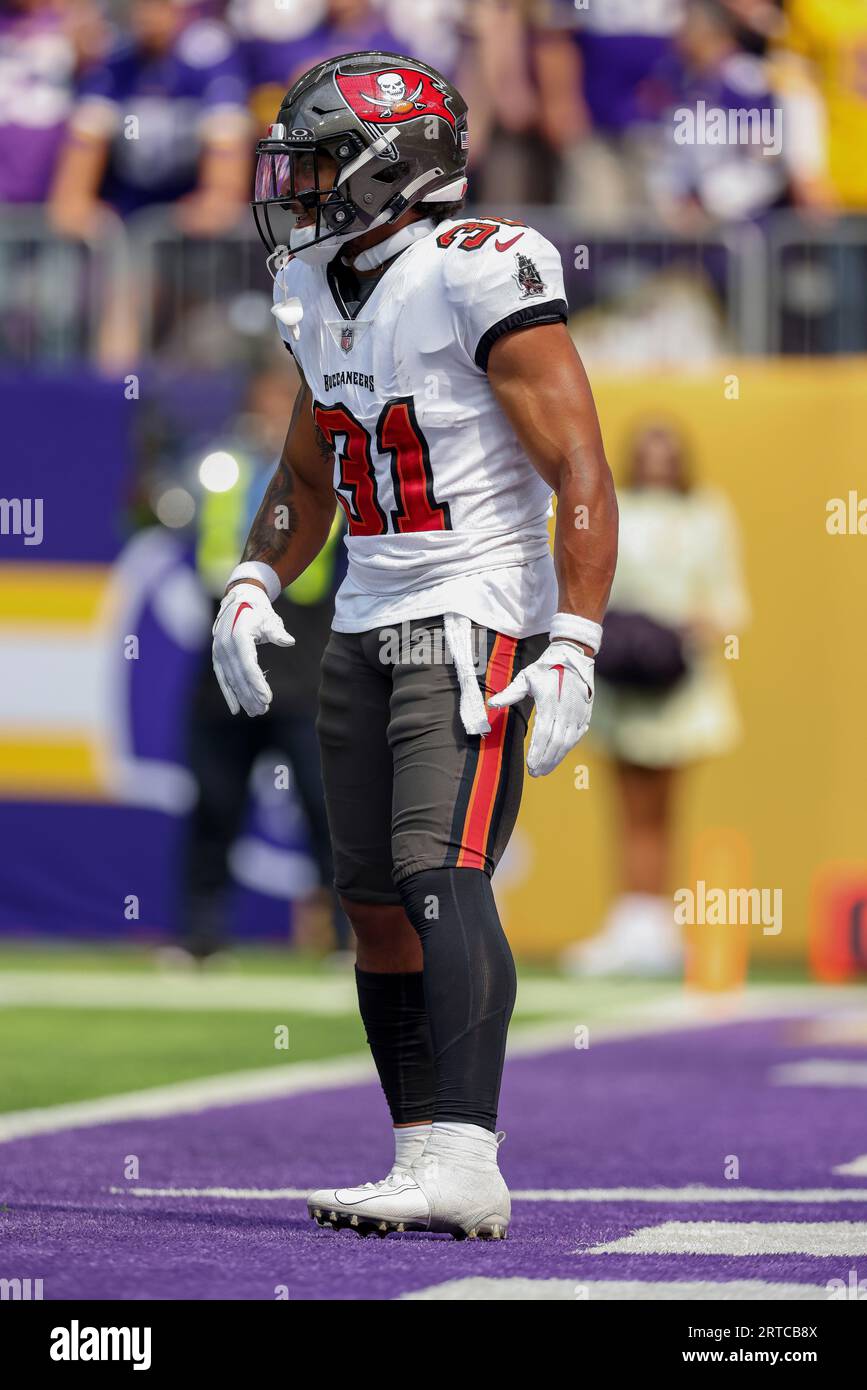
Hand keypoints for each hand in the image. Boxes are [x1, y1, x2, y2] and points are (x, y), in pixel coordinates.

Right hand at [212, 583, 293, 716]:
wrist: (239, 599)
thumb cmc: (258, 611)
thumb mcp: (269, 619)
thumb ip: (277, 632)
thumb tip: (288, 641)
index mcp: (238, 635)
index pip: (248, 664)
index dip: (257, 683)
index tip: (267, 698)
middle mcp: (225, 644)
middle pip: (239, 675)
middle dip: (250, 695)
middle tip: (263, 710)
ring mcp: (218, 651)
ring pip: (231, 679)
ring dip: (242, 697)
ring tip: (255, 712)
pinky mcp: (217, 656)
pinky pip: (223, 678)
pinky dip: (229, 693)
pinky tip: (236, 708)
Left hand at [488, 640, 593, 777]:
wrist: (574, 656)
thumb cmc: (546, 667)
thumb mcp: (526, 677)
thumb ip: (510, 693)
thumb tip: (491, 704)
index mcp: (550, 701)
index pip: (543, 733)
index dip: (537, 751)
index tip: (530, 764)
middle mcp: (566, 710)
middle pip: (556, 743)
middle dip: (545, 760)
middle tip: (535, 773)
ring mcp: (578, 713)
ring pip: (568, 743)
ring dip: (556, 759)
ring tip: (544, 770)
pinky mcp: (585, 715)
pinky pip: (576, 737)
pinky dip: (566, 750)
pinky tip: (557, 757)